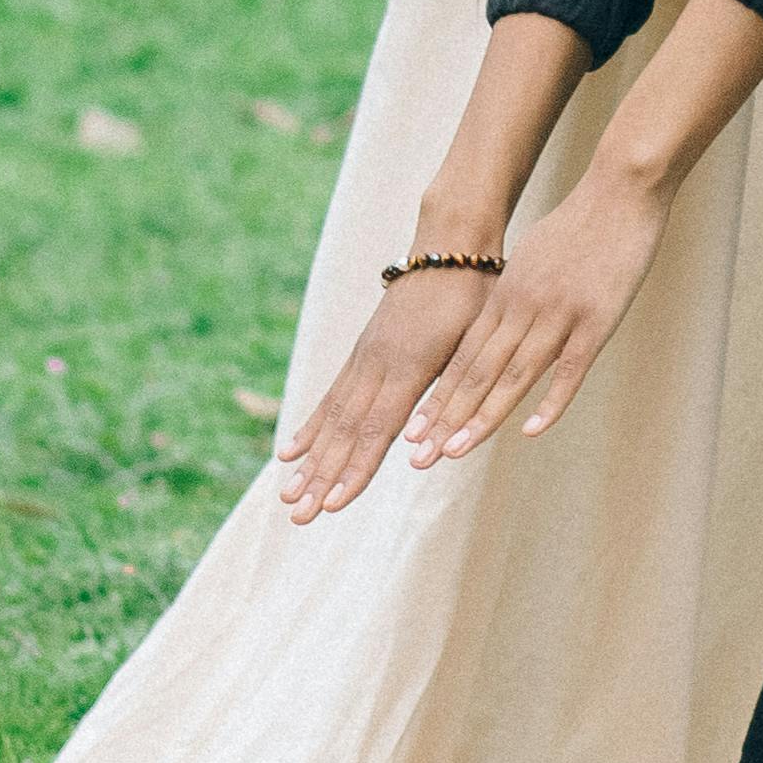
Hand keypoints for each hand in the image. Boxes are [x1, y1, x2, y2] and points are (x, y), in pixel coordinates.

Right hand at [277, 263, 495, 521]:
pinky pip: (330, 396)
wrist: (449, 245)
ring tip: (286, 495)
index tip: (334, 505)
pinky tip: (290, 452)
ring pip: (332, 418)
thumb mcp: (475, 342)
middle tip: (297, 517)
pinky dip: (310, 427)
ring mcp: (364, 358)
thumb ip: (451, 395)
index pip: (377, 429)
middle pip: (345, 431)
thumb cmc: (473, 296)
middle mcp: (377, 364)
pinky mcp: (360, 353)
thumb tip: (427, 447)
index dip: (356, 470)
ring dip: (309, 461)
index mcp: (409, 366)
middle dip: (321, 478)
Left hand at [400, 167, 674, 469]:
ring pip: (514, 375)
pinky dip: (549, 402)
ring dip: (483, 416)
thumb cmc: (580, 222)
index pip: (464, 356)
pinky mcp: (596, 319)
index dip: (439, 397)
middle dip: (447, 417)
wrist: (620, 189)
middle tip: (420, 456)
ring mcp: (558, 314)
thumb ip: (515, 296)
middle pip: (479, 372)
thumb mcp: (533, 258)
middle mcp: (523, 307)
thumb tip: (497, 327)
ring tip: (456, 451)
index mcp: (506, 293)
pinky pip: (569, 369)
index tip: (413, 432)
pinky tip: (530, 430)